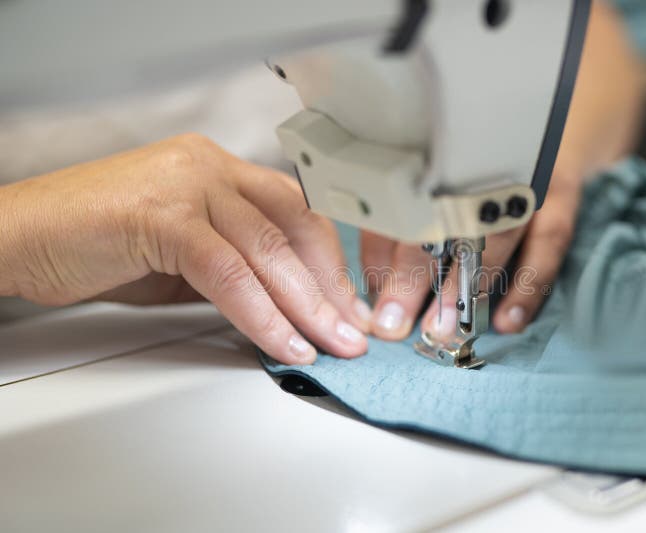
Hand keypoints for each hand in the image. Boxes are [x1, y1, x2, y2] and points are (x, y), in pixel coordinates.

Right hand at [0, 134, 371, 363]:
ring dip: (307, 306)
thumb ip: (231, 268)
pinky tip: (282, 342)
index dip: (331, 262)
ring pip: (268, 249)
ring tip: (331, 344)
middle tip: (354, 333)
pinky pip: (228, 271)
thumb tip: (282, 305)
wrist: (18, 235)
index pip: (298, 212)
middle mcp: (210, 166)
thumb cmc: (92, 243)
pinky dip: (261, 313)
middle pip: (295, 226)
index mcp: (219, 169)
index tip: (350, 305)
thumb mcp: (180, 254)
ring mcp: (187, 185)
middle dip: (331, 288)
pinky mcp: (162, 214)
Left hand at [362, 0, 644, 339]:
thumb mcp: (425, 176)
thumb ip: (398, 221)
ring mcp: (521, 169)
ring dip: (468, 285)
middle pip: (442, 220)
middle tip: (403, 324)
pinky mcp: (559, 188)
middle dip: (417, 277)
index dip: (385, 259)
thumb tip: (374, 281)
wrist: (556, 101)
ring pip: (493, 230)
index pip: (402, 206)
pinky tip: (509, 318)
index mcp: (435, 149)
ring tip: (447, 328)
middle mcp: (479, 156)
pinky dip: (528, 283)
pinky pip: (548, 239)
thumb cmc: (474, 153)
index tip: (377, 306)